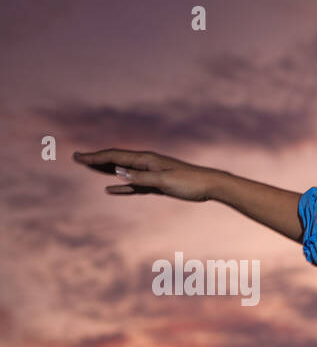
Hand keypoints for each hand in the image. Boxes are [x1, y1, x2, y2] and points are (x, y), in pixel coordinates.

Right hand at [72, 148, 220, 200]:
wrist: (210, 185)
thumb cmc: (189, 182)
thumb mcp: (164, 181)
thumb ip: (141, 177)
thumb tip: (117, 172)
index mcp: (146, 159)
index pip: (115, 156)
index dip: (95, 157)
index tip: (78, 158)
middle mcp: (146, 163)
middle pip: (115, 160)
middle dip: (95, 159)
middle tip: (76, 158)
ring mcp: (150, 173)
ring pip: (122, 171)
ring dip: (104, 170)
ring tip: (88, 168)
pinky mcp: (156, 184)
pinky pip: (133, 184)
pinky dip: (120, 186)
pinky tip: (110, 189)